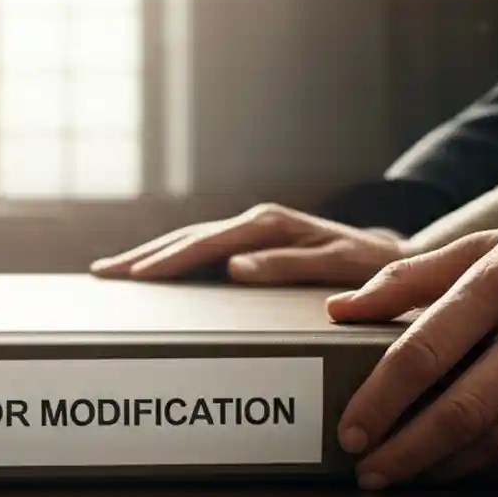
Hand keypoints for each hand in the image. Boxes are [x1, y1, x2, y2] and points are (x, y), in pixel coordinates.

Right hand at [90, 203, 404, 285]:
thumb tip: (234, 267)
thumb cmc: (372, 266)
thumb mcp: (340, 264)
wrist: (393, 256)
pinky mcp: (251, 241)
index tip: (137, 276)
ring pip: (189, 241)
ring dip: (149, 256)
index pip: (208, 243)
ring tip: (112, 272)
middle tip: (103, 274)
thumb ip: (289, 265)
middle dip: (143, 256)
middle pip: (187, 237)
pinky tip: (149, 271)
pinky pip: (201, 249)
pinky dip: (170, 258)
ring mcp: (251, 229)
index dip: (170, 260)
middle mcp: (256, 220)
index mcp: (270, 224)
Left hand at [328, 218, 497, 488]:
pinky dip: (494, 466)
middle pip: (462, 408)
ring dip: (445, 467)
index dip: (380, 399)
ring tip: (403, 477)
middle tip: (368, 472)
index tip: (350, 429)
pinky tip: (458, 470)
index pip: (425, 351)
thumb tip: (339, 308)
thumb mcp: (486, 246)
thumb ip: (408, 278)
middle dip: (406, 450)